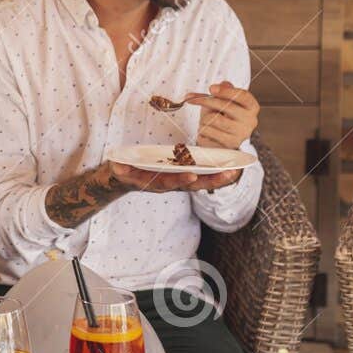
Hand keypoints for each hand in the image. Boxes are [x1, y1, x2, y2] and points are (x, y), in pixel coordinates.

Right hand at [109, 161, 243, 193]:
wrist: (125, 178)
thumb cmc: (123, 172)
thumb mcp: (118, 170)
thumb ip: (119, 169)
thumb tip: (119, 166)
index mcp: (155, 182)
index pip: (169, 182)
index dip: (179, 180)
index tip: (191, 176)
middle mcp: (169, 184)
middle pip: (193, 185)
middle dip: (211, 180)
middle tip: (229, 174)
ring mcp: (177, 181)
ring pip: (200, 182)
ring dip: (217, 177)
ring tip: (234, 171)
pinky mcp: (181, 176)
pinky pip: (200, 176)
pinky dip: (214, 173)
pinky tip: (227, 167)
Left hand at [185, 82, 259, 149]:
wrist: (227, 138)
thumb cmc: (226, 117)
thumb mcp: (224, 101)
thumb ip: (219, 92)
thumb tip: (214, 88)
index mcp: (252, 107)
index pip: (242, 96)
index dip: (226, 91)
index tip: (212, 88)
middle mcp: (249, 121)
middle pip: (224, 107)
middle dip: (206, 102)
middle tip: (193, 99)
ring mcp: (240, 135)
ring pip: (211, 120)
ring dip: (203, 119)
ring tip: (208, 121)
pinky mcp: (227, 146)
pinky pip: (205, 133)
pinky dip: (202, 131)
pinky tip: (208, 132)